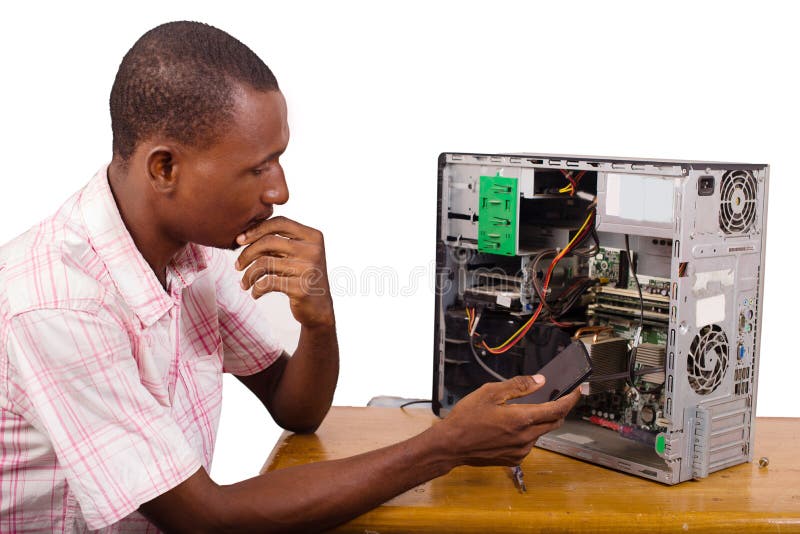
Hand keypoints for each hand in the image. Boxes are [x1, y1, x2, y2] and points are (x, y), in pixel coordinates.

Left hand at [235, 216, 333, 328]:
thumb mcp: (296, 255)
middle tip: (237, 265)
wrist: (319, 308)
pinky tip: (255, 294)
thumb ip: (278, 242)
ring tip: (244, 283)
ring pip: (265, 263)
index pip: (279, 222)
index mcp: (313, 237)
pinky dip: (256, 289)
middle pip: (269, 242)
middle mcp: (313, 250)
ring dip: (248, 275)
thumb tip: (243, 235)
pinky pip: (267, 283)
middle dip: (247, 253)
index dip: (256, 229)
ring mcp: (308, 269)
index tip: (240, 240)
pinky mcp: (301, 288)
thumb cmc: (301, 277)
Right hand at [436, 375, 580, 466]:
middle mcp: (525, 437)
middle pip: (553, 422)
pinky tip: (509, 427)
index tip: (576, 391)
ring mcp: (521, 450)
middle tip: (555, 396)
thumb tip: (540, 381)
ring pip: (540, 432)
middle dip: (558, 409)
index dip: (570, 399)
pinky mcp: (514, 459)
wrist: (451, 446)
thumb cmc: (466, 418)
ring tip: (521, 411)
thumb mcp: (490, 393)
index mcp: (521, 419)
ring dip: (539, 421)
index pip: (557, 409)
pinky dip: (527, 432)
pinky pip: (529, 443)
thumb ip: (518, 386)